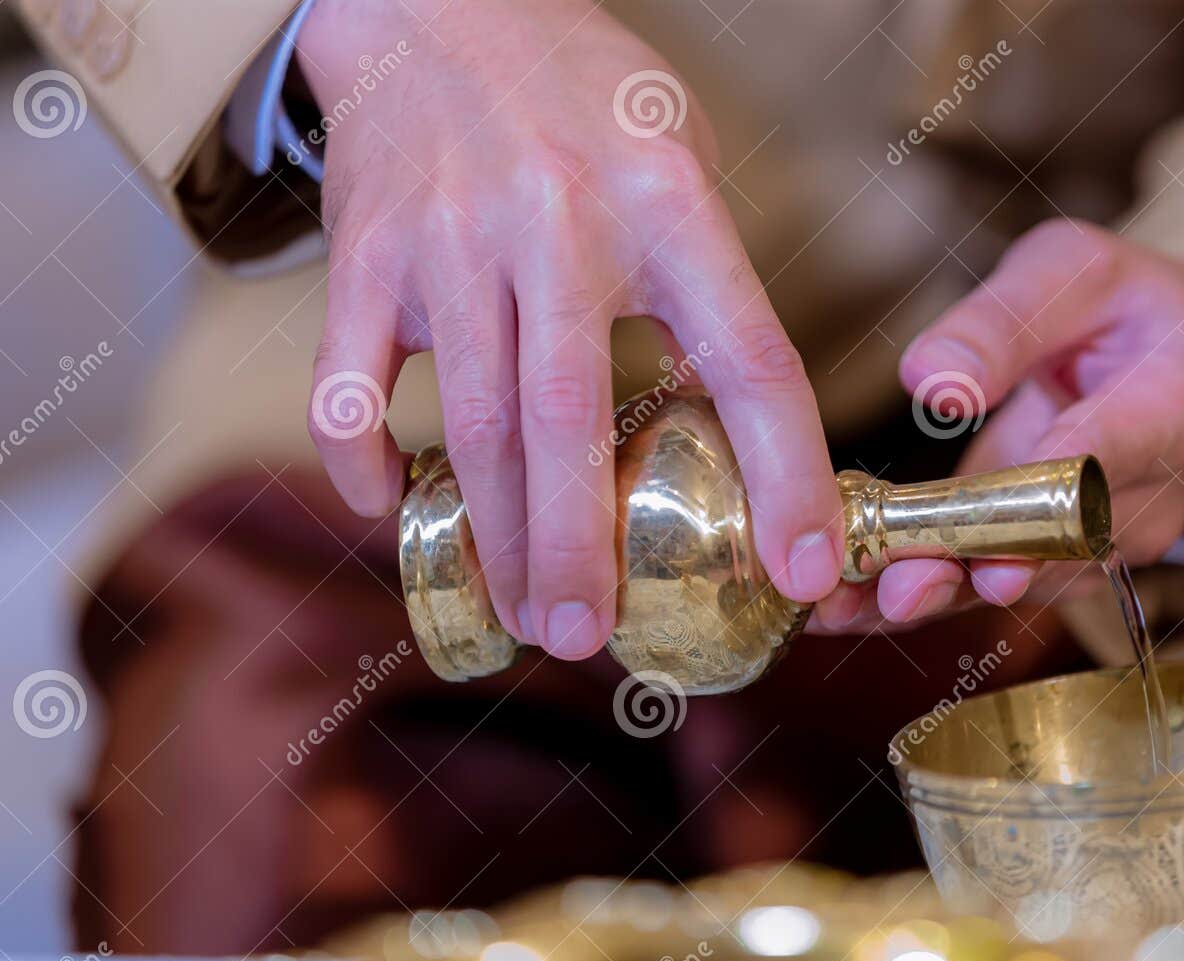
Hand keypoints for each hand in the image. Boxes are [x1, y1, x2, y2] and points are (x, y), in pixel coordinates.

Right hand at [297, 0, 840, 658]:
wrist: (438, 1)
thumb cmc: (585, 96)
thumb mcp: (684, 165)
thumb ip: (709, 291)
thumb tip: (737, 433)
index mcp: (671, 206)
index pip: (753, 362)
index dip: (789, 478)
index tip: (801, 571)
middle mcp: (562, 225)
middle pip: (573, 424)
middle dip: (583, 551)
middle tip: (589, 640)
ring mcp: (454, 241)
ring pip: (472, 423)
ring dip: (495, 537)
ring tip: (520, 616)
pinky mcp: (367, 252)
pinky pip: (349, 382)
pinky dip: (362, 459)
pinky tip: (388, 511)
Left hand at [809, 221, 1183, 633]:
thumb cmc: (1134, 310)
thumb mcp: (1079, 272)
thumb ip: (1005, 319)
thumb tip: (926, 378)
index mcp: (1167, 411)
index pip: (1104, 459)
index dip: (1040, 500)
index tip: (988, 537)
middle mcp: (1145, 500)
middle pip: (1054, 547)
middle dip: (966, 569)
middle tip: (894, 586)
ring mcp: (1103, 544)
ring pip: (1016, 580)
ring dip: (927, 595)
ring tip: (842, 608)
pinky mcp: (1054, 561)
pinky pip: (988, 582)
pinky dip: (916, 592)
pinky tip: (841, 605)